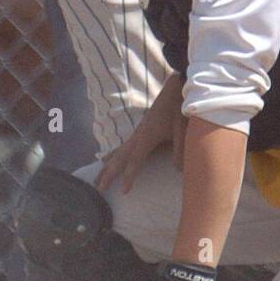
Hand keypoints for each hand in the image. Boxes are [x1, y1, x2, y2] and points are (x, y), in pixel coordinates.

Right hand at [97, 77, 186, 195]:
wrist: (175, 89)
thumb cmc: (179, 108)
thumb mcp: (182, 129)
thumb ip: (180, 149)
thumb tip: (177, 170)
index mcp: (147, 137)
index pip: (135, 160)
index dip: (129, 176)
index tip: (123, 191)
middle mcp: (138, 135)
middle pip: (119, 158)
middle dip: (108, 174)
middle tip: (98, 189)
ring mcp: (137, 132)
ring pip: (118, 152)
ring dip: (107, 166)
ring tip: (96, 178)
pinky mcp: (139, 130)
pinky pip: (122, 146)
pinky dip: (112, 155)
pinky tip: (106, 158)